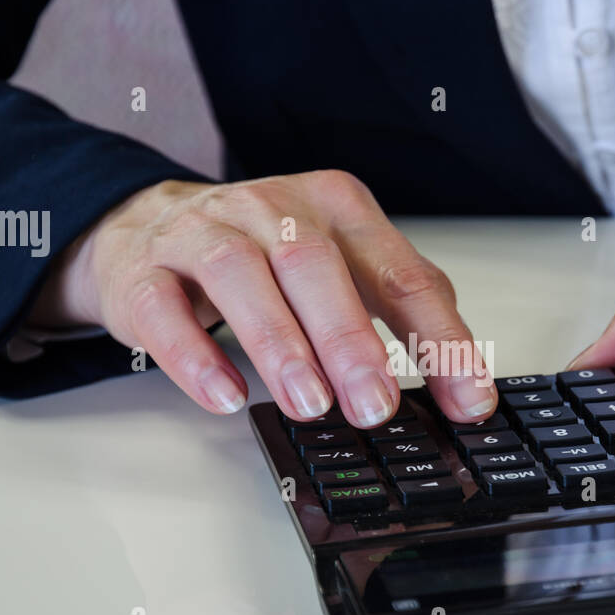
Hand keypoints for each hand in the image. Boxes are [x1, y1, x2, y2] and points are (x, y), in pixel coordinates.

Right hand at [27, 171, 496, 426]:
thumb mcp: (340, 263)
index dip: (439, 337)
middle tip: (375, 406)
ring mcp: (203, 235)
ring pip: (241, 279)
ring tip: (309, 403)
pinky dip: (195, 355)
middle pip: (316, 267)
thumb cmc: (263, 253)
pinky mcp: (145, 273)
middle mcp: (272, 211)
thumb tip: (457, 381)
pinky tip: (226, 396)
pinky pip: (165, 311)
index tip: (469, 399)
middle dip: (350, 340)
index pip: (400, 272)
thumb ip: (395, 309)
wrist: (149, 225)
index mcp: (337, 209)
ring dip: (279, 345)